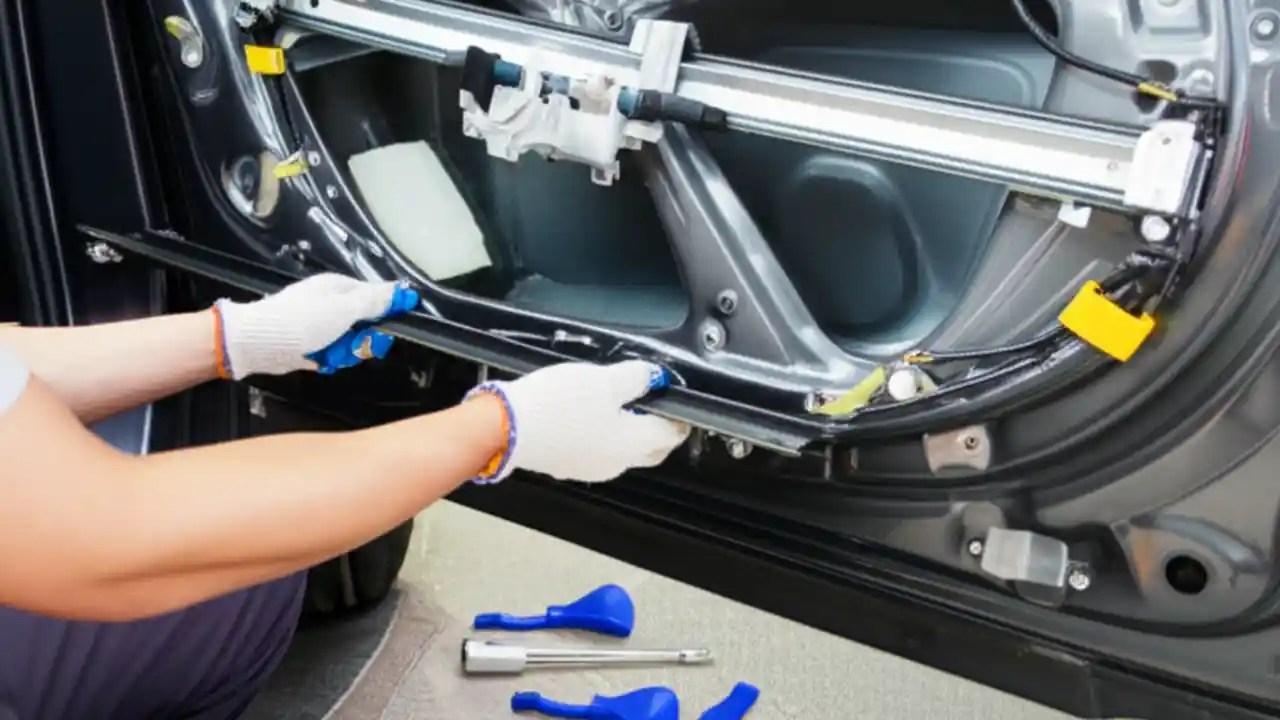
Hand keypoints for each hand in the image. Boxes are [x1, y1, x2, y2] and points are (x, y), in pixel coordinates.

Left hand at [214, 273, 401, 379]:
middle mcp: (332, 304)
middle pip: (367, 322)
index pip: (376, 295)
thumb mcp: (343, 309)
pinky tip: (322, 361)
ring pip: (352, 341)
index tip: (394, 325)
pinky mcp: (312, 345)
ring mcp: (321, 325)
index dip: (388, 310)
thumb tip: (400, 289)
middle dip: (365, 338)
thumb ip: (373, 302)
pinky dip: (332, 359)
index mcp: (340, 288)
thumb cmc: (302, 322)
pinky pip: (335, 353)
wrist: (258, 343)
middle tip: (357, 344)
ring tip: (332, 354)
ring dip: (347, 351)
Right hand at [467, 360, 690, 482]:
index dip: (679, 415)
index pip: (671, 433)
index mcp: (633, 443)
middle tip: (656, 405)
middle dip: (659, 431)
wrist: (506, 428)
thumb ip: (636, 377)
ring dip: (629, 433)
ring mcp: (591, 468)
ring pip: (623, 452)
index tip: (677, 400)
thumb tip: (655, 376)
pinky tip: (589, 417)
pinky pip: (596, 452)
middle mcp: (617, 462)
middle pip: (651, 450)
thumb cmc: (559, 403)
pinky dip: (602, 437)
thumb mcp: (605, 379)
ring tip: (621, 405)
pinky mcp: (567, 466)